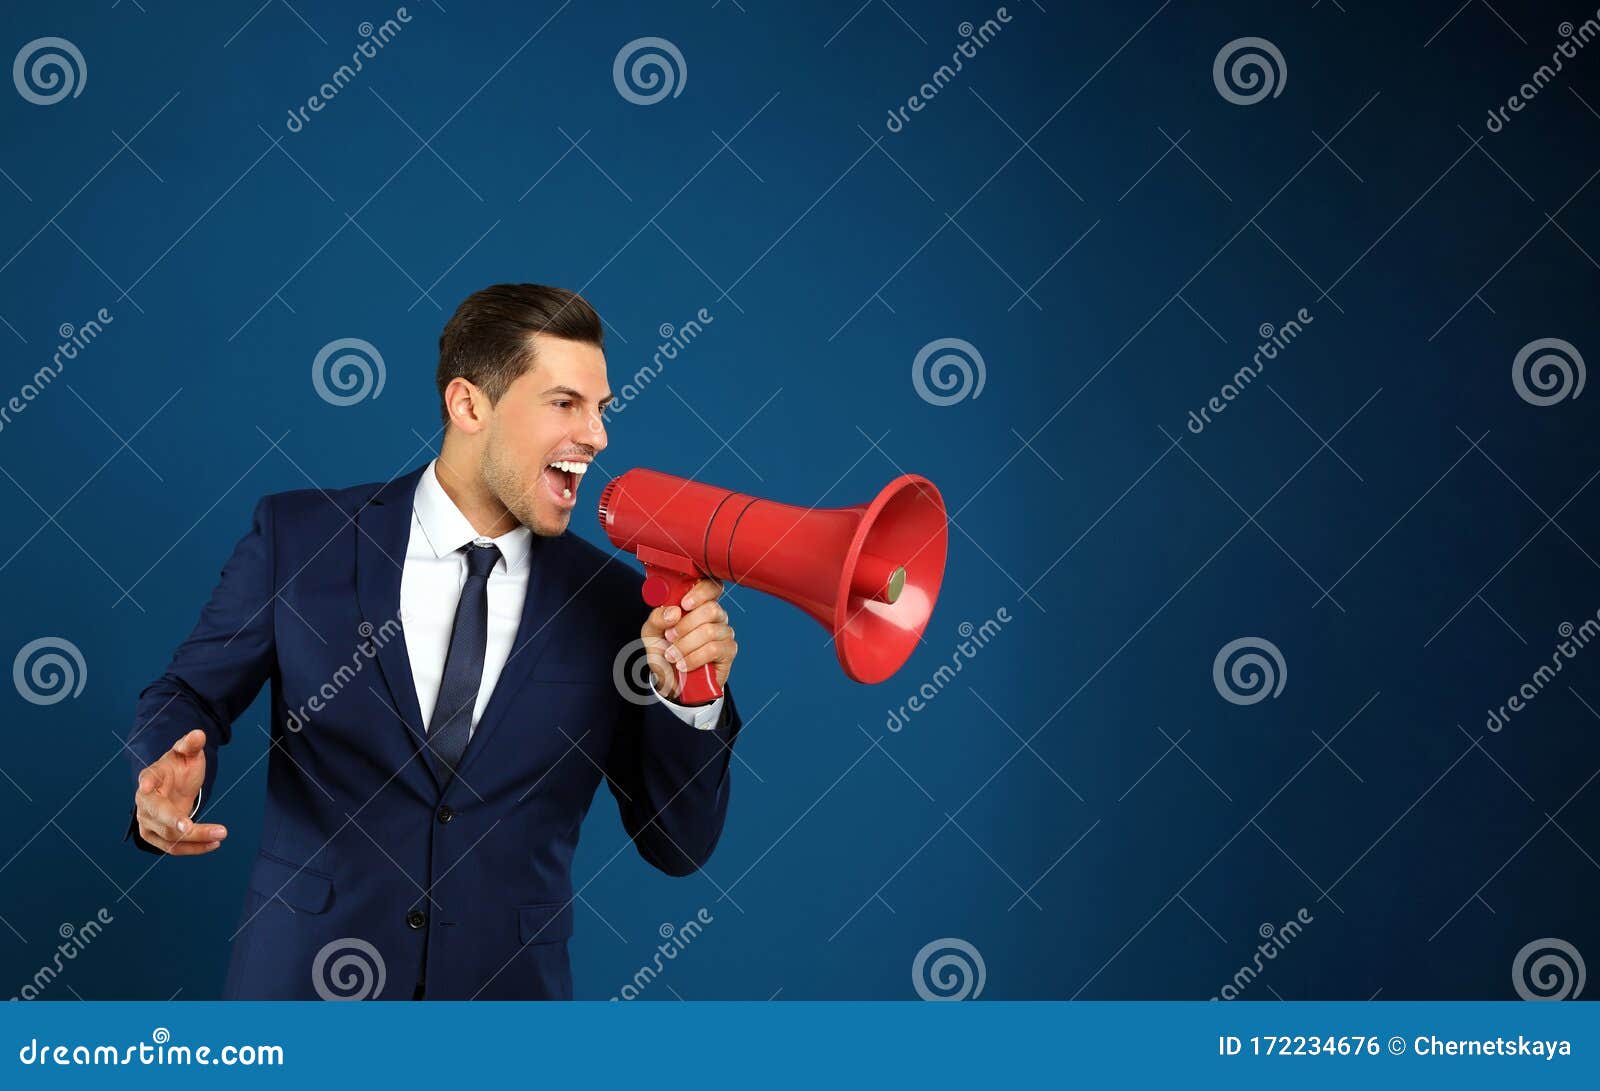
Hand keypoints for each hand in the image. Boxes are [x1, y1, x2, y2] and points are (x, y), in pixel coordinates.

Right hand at [133, 728, 226, 855]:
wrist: (172, 785)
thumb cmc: (179, 767)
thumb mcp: (187, 753)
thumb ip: (191, 745)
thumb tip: (198, 734)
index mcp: (151, 776)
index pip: (147, 778)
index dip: (146, 783)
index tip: (145, 786)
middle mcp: (144, 802)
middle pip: (159, 814)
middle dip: (174, 822)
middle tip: (190, 827)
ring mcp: (148, 821)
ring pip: (169, 836)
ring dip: (195, 838)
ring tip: (221, 834)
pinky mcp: (156, 836)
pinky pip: (174, 848)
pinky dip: (194, 848)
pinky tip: (214, 844)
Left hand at [641, 577, 736, 703]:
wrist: (670, 679)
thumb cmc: (664, 651)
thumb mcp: (651, 633)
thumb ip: (657, 618)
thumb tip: (674, 612)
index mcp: (698, 604)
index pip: (711, 586)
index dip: (701, 592)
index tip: (684, 604)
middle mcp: (715, 615)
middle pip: (711, 609)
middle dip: (685, 626)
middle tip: (670, 638)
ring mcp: (724, 632)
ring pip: (710, 631)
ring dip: (686, 645)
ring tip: (672, 656)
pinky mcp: (729, 651)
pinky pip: (714, 649)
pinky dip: (694, 658)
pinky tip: (684, 664)